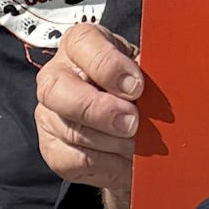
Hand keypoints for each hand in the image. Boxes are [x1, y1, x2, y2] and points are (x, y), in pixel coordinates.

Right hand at [36, 18, 143, 208]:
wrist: (133, 127)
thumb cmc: (139, 89)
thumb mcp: (148, 71)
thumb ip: (150, 72)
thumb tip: (160, 88)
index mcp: (80, 45)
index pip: (82, 44)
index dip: (108, 66)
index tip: (137, 87)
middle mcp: (55, 75)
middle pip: (56, 90)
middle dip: (98, 110)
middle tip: (132, 123)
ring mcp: (48, 114)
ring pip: (72, 131)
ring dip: (114, 142)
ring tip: (139, 144)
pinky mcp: (51, 148)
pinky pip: (75, 161)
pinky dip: (108, 164)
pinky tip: (125, 160)